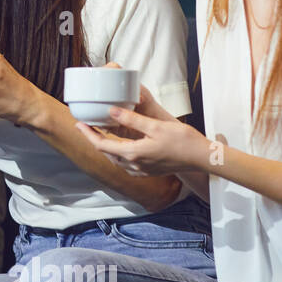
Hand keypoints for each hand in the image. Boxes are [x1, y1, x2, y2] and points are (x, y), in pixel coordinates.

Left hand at [75, 85, 208, 175]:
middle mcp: (134, 165)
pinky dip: (119, 154)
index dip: (88, 134)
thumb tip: (111, 110)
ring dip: (107, 147)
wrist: (202, 158)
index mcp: (133, 153)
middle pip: (107, 153)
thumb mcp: (155, 126)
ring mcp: (142, 170)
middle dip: (95, 140)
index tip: (79, 124)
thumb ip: (131, 119)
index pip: (101, 145)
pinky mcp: (149, 171)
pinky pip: (127, 164)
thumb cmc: (182, 141)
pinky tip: (122, 147)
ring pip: (116, 159)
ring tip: (101, 134)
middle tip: (87, 126)